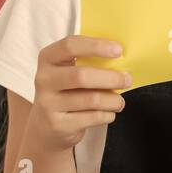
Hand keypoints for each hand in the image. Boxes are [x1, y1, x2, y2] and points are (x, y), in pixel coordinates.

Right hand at [24, 35, 131, 152]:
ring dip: (113, 100)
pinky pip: (93, 117)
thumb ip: (89, 60)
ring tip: (119, 101)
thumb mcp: (68, 71)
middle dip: (111, 78)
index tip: (119, 50)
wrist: (45, 127)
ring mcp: (48, 104)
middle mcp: (44, 80)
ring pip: (92, 99)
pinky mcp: (58, 125)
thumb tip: (123, 57)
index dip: (96, 46)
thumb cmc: (66, 91)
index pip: (70, 45)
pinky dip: (108, 114)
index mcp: (48, 59)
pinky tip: (109, 112)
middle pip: (82, 76)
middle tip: (127, 80)